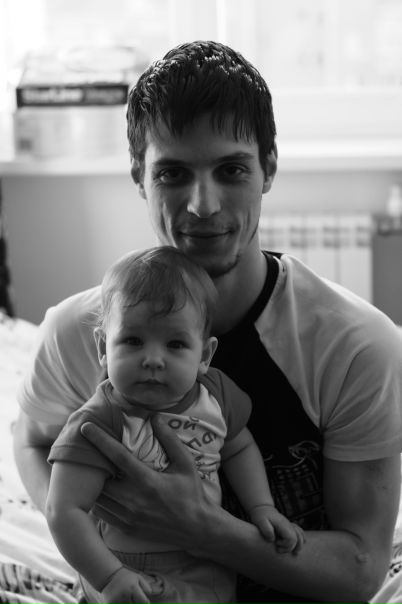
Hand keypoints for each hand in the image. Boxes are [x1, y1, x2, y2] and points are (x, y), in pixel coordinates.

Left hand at [81, 415, 215, 549]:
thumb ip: (170, 439)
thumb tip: (155, 417)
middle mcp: (134, 499)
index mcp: (147, 480)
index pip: (118, 456)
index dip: (100, 440)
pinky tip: (100, 490)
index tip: (86, 428)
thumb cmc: (191, 493)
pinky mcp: (125, 527)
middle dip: (91, 464)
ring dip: (93, 483)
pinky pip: (101, 513)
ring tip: (90, 470)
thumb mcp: (185, 463)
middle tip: (85, 451)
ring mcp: (128, 515)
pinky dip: (97, 500)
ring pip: (98, 497)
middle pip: (100, 479)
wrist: (196, 529)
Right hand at [102, 566, 161, 603]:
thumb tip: (148, 602)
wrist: (108, 576)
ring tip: (126, 597)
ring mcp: (116, 601)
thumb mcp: (138, 578)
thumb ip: (146, 588)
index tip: (141, 598)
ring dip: (129, 603)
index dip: (144, 601)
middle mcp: (124, 595)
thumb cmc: (126, 577)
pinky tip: (121, 600)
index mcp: (133, 588)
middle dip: (135, 602)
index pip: (144, 602)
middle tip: (131, 596)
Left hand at [250, 504, 304, 554]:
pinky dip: (301, 538)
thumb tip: (273, 539)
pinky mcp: (289, 527)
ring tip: (293, 552)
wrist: (263, 508)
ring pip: (301, 537)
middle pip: (298, 540)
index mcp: (283, 525)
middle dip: (290, 548)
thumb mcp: (260, 521)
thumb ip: (266, 530)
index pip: (292, 539)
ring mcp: (290, 526)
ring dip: (298, 545)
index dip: (286, 545)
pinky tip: (302, 542)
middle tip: (279, 548)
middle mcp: (289, 525)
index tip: (276, 543)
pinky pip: (300, 532)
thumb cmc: (261, 516)